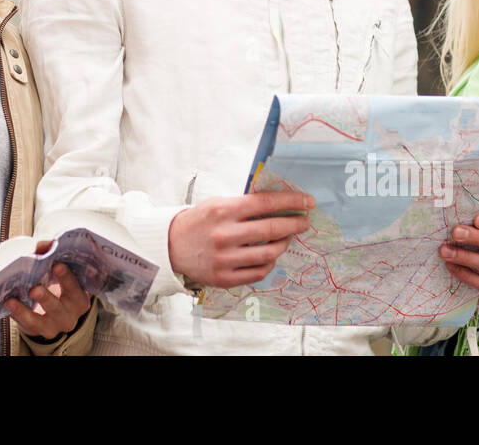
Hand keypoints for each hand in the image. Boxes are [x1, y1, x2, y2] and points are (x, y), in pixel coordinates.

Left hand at [4, 241, 92, 340]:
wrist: (52, 307)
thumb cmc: (56, 282)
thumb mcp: (58, 270)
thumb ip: (51, 255)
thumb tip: (43, 245)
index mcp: (79, 299)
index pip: (76, 289)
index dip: (67, 278)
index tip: (57, 265)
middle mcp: (70, 316)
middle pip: (59, 308)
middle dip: (46, 298)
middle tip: (35, 289)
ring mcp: (53, 326)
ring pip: (40, 321)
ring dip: (25, 311)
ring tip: (12, 300)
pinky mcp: (37, 331)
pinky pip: (25, 325)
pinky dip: (15, 313)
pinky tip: (6, 303)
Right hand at [168, 191, 314, 287]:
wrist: (170, 245)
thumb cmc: (199, 221)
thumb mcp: (217, 203)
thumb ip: (245, 203)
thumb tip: (279, 202)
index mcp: (223, 210)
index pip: (265, 203)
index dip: (291, 201)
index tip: (308, 201)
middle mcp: (225, 234)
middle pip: (272, 230)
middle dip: (295, 224)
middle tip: (305, 221)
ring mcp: (225, 259)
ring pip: (269, 254)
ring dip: (284, 244)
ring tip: (287, 238)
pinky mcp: (224, 278)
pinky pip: (258, 272)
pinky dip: (269, 263)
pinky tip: (271, 255)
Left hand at [439, 211, 478, 302]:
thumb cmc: (477, 245)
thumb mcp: (478, 232)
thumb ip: (472, 222)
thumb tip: (448, 209)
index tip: (476, 219)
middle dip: (478, 238)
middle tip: (455, 233)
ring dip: (467, 257)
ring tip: (445, 251)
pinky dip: (467, 276)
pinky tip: (451, 267)